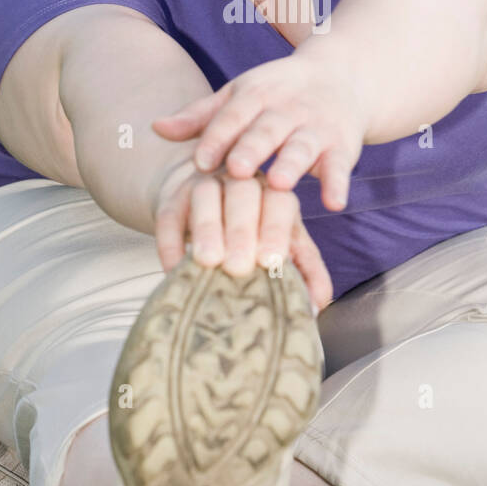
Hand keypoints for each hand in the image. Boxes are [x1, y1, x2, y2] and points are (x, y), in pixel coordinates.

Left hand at [150, 49, 365, 211]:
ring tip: (279, 184)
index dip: (218, 137)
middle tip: (237, 170)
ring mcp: (316, 127)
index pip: (234, 115)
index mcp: (256, 94)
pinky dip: (337, 184)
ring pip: (303, 146)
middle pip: (267, 129)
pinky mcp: (342, 146)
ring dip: (292, 164)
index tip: (200, 162)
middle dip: (253, 148)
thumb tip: (155, 128)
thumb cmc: (277, 94)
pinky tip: (333, 203)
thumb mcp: (240, 96)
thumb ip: (201, 117)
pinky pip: (340, 167)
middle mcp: (287, 109)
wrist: (342, 76)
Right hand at [150, 156, 333, 313]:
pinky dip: (171, 241)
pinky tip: (174, 267)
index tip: (272, 260)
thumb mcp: (283, 245)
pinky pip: (170, 214)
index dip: (276, 229)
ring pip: (206, 195)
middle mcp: (242, 180)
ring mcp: (206, 184)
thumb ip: (304, 271)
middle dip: (243, 230)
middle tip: (240, 266)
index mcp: (276, 192)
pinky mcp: (173, 197)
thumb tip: (316, 305)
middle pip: (244, 193)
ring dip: (208, 228)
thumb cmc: (254, 233)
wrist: (204, 202)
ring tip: (210, 262)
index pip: (280, 202)